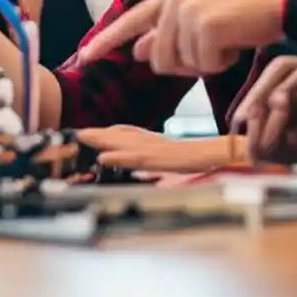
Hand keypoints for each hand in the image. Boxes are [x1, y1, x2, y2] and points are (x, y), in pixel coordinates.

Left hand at [76, 125, 236, 171]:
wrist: (220, 154)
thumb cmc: (200, 158)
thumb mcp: (174, 159)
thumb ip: (158, 159)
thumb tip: (143, 164)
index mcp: (154, 141)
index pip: (126, 132)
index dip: (107, 132)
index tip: (88, 133)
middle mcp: (152, 141)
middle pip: (120, 135)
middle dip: (98, 134)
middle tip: (76, 133)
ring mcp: (155, 148)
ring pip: (123, 143)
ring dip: (101, 140)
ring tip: (82, 138)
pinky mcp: (159, 158)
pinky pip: (135, 157)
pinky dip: (118, 157)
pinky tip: (104, 159)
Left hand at [78, 0, 293, 75]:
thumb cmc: (248, 11)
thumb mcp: (203, 18)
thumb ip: (169, 33)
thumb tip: (138, 51)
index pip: (131, 20)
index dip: (107, 41)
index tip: (84, 56)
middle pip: (158, 58)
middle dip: (183, 65)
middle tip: (214, 50)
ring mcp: (189, 12)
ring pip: (179, 64)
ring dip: (206, 63)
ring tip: (228, 39)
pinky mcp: (206, 27)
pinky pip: (203, 66)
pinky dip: (222, 63)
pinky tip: (237, 42)